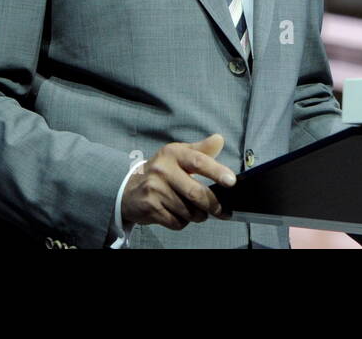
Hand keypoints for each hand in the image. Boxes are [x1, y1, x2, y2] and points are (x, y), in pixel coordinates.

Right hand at [121, 133, 236, 229]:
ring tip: (196, 211)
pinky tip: (179, 215)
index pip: (198, 161)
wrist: (130, 190)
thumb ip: (201, 150)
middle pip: (195, 193)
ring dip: (197, 216)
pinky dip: (183, 222)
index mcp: (173, 153)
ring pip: (188, 211)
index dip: (217, 171)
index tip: (231, 181)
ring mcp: (154, 189)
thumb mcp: (179, 155)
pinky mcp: (150, 207)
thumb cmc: (162, 171)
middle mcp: (162, 169)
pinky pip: (176, 222)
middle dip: (212, 205)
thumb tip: (219, 140)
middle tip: (221, 210)